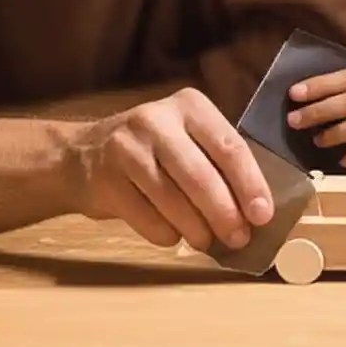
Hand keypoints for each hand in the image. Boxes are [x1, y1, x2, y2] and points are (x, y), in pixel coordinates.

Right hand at [69, 88, 273, 250]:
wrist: (82, 155)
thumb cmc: (153, 151)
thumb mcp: (187, 139)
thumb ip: (219, 164)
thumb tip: (257, 211)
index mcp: (189, 105)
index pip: (229, 146)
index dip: (250, 184)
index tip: (263, 216)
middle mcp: (156, 120)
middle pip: (201, 176)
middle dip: (225, 214)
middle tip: (239, 239)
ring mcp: (126, 148)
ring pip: (174, 200)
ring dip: (197, 230)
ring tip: (207, 241)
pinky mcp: (105, 179)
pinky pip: (147, 218)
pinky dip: (166, 235)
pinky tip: (172, 235)